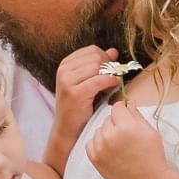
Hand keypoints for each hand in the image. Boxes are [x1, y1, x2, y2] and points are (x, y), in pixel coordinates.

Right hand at [48, 46, 121, 165]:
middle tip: (114, 77)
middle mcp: (64, 70)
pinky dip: (110, 81)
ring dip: (109, 74)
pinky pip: (98, 80)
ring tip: (112, 84)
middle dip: (109, 65)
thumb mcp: (88, 81)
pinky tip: (114, 85)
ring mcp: (67, 81)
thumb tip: (113, 51)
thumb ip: (100, 65)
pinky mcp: (75, 93)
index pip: (92, 50)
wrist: (68, 129)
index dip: (106, 58)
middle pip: (95, 56)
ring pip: (97, 66)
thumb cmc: (79, 106)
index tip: (111, 69)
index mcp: (66, 64)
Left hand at [86, 101, 169, 178]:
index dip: (124, 111)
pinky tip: (110, 149)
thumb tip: (128, 103)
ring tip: (119, 144)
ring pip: (99, 130)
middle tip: (127, 134)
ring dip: (107, 133)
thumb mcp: (150, 132)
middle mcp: (110, 135)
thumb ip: (136, 115)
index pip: (117, 107)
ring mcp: (100, 148)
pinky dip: (98, 143)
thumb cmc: (153, 157)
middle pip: (108, 118)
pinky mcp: (94, 159)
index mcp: (126, 126)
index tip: (128, 117)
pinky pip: (91, 142)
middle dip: (117, 122)